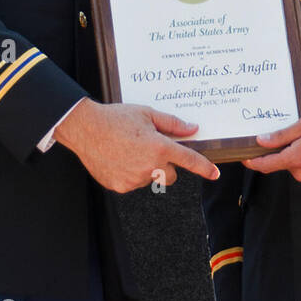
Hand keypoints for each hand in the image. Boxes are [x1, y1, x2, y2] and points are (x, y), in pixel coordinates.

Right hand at [56, 99, 219, 192]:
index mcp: (159, 147)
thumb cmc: (115, 118)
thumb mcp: (147, 114)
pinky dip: (131, 174)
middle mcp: (149, 166)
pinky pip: (134, 183)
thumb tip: (192, 128)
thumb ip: (172, 123)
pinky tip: (119, 159)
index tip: (214, 174)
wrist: (85, 129)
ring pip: (151, 178)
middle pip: (172, 176)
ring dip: (147, 169)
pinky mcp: (121, 186)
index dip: (205, 168)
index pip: (189, 161)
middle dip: (167, 165)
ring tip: (129, 151)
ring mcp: (134, 179)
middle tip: (151, 150)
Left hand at [242, 113, 300, 187]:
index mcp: (296, 158)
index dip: (252, 162)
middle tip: (296, 135)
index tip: (244, 158)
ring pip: (293, 166)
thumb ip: (281, 135)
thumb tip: (261, 141)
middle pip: (281, 163)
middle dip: (282, 150)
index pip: (266, 165)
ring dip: (296, 155)